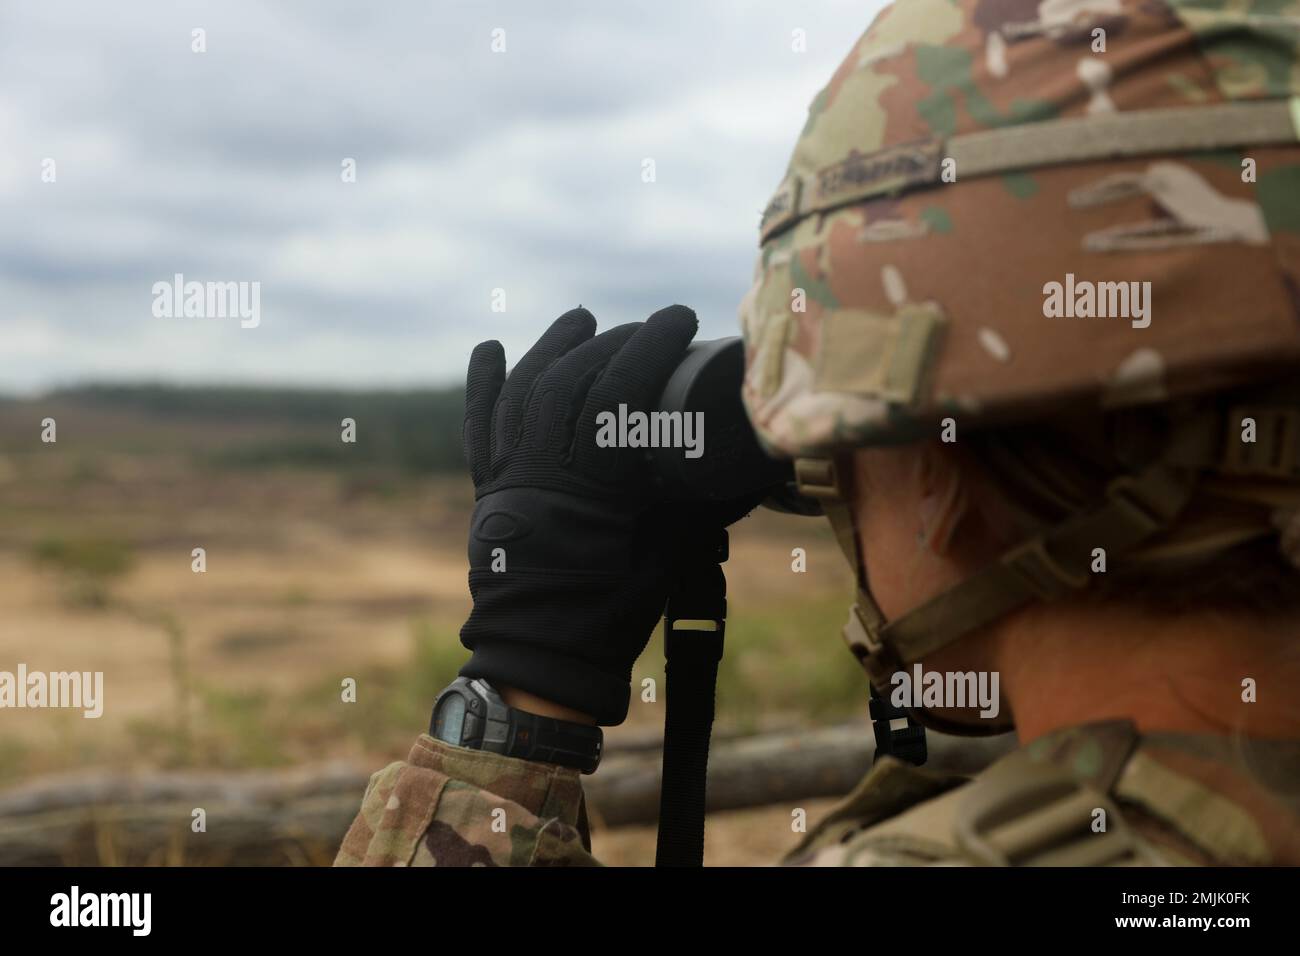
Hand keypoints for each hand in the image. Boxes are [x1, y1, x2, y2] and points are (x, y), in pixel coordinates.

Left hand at [458, 305, 705, 724]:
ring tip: (582, 318)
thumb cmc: (615, 611)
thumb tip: (760, 466)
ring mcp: (508, 476)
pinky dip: (484, 387)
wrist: (543, 657)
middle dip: (610, 343)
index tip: (681, 317)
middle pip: (571, 381)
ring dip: (552, 348)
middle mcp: (542, 470)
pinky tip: (489, 349)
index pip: (620, 391)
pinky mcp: (487, 488)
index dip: (652, 345)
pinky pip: (481, 429)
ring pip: (525, 393)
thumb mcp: (671, 552)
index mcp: (592, 484)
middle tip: (643, 327)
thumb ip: (703, 500)